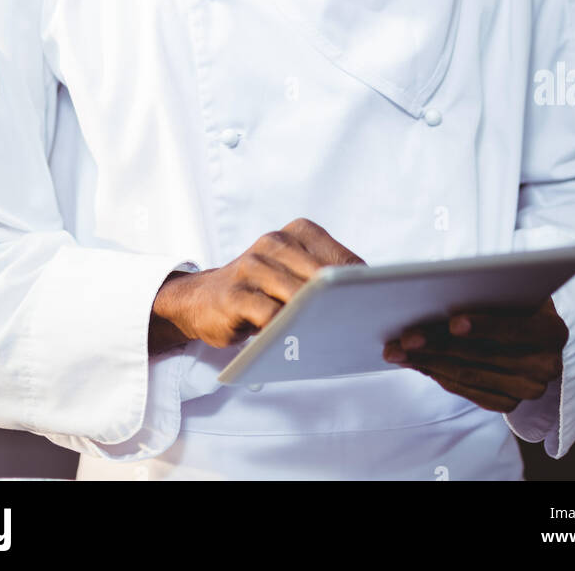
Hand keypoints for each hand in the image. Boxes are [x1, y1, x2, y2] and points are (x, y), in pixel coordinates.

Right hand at [150, 218, 363, 352]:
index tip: (373, 310)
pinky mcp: (234, 294)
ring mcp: (252, 266)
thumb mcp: (292, 274)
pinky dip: (285, 329)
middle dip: (340, 304)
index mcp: (295, 233)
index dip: (359, 287)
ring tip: (330, 336)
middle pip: (321, 277)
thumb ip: (322, 281)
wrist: (202, 299)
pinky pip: (268, 315)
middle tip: (356, 328)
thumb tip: (366, 302)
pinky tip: (295, 340)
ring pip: (296, 295)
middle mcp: (274, 243)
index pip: (339, 259)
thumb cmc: (260, 290)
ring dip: (315, 318)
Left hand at [382, 297, 567, 412]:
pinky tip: (416, 363)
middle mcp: (546, 366)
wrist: (532, 328)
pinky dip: (440, 376)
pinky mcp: (510, 403)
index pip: (514, 328)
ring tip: (397, 350)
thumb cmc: (513, 295)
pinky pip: (469, 392)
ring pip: (471, 375)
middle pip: (484, 356)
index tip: (452, 322)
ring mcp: (529, 390)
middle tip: (405, 337)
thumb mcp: (511, 285)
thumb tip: (434, 287)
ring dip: (429, 362)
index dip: (483, 326)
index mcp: (552, 330)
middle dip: (439, 345)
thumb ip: (488, 287)